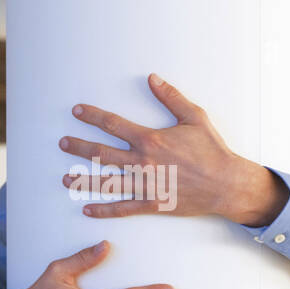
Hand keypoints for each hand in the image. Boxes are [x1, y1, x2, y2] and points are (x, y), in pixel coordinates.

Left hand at [59, 73, 288, 225]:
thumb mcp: (194, 117)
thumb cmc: (212, 150)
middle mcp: (143, 162)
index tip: (77, 112)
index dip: (92, 116)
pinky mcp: (152, 203)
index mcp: (150, 139)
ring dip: (83, 181)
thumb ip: (171, 97)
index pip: (113, 124)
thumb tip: (153, 78)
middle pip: (101, 153)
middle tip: (62, 144)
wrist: (226, 183)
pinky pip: (123, 208)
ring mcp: (145, 184)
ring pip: (107, 182)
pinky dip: (104, 210)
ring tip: (65, 179)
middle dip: (79, 148)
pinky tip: (88, 209)